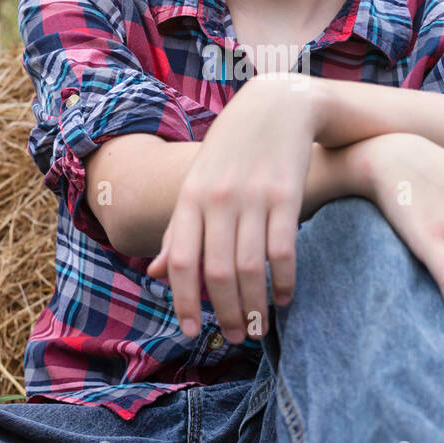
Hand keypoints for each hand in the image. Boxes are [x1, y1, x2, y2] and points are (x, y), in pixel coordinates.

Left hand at [146, 74, 318, 342]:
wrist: (277, 103)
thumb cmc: (233, 149)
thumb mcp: (197, 182)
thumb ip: (179, 229)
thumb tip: (157, 274)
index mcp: (190, 197)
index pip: (181, 261)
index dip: (182, 301)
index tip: (189, 332)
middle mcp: (218, 199)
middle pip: (216, 273)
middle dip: (223, 313)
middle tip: (232, 338)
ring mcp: (253, 196)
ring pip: (250, 268)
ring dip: (253, 307)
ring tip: (257, 329)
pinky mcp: (287, 194)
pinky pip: (283, 250)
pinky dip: (283, 281)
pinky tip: (284, 298)